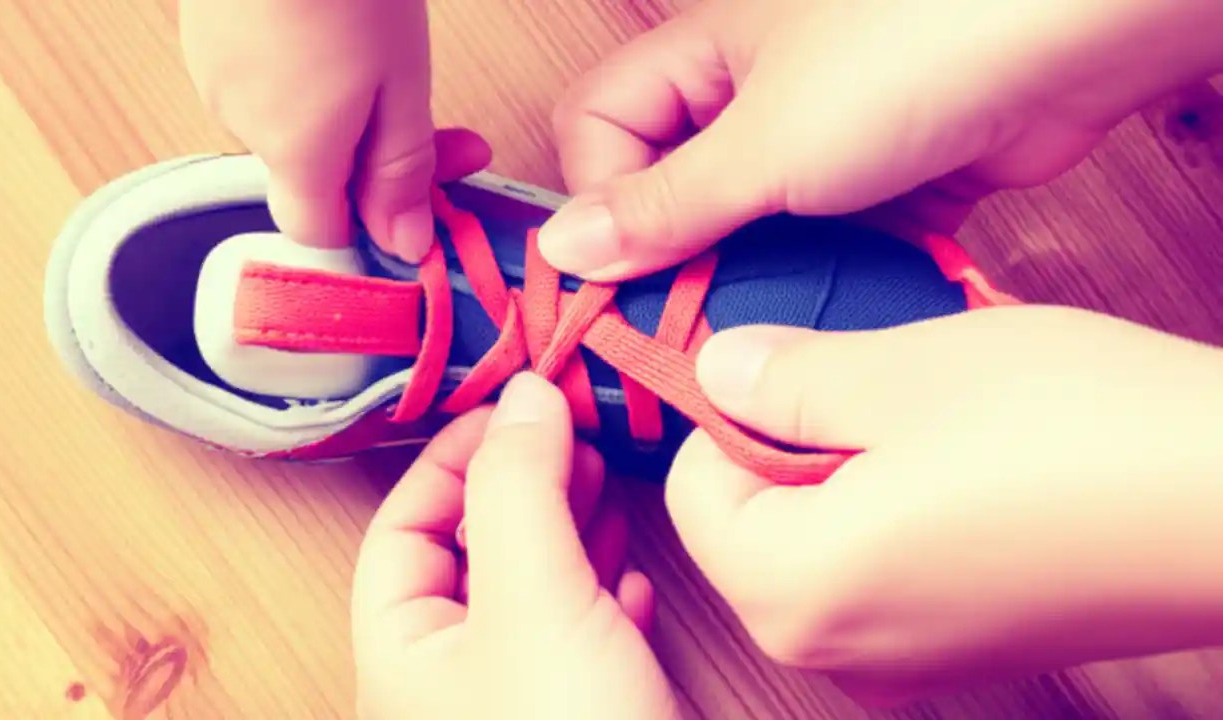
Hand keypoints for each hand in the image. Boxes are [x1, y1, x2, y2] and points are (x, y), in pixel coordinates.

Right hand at [181, 0, 466, 259]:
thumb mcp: (400, 84)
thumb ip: (399, 171)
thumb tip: (403, 247)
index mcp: (292, 150)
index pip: (319, 234)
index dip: (371, 225)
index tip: (422, 195)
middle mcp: (239, 122)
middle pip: (312, 178)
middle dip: (379, 160)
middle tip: (448, 128)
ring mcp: (213, 74)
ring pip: (291, 126)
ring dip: (345, 113)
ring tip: (384, 53)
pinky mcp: (207, 35)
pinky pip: (266, 82)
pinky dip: (308, 76)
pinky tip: (335, 31)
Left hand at [352, 374, 676, 719]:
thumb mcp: (532, 598)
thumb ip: (520, 488)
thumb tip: (525, 394)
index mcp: (404, 652)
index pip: (402, 526)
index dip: (454, 457)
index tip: (517, 408)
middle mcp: (456, 672)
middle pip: (475, 545)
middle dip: (524, 482)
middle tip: (573, 431)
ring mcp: (527, 693)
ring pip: (538, 583)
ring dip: (573, 525)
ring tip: (605, 478)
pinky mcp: (594, 709)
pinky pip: (589, 630)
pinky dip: (609, 588)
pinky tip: (633, 575)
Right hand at [543, 0, 1222, 280]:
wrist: (1070, 44)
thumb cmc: (912, 52)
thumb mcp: (764, 144)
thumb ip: (665, 207)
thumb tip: (567, 247)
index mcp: (704, 55)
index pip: (600, 125)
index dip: (598, 195)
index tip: (618, 268)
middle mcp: (753, 93)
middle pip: (671, 184)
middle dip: (674, 252)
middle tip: (680, 316)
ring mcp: (819, 139)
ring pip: (746, 224)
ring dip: (746, 275)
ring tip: (754, 320)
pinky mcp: (878, 184)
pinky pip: (817, 243)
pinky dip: (813, 278)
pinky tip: (817, 312)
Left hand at [670, 305, 1222, 704]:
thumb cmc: (1078, 438)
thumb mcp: (899, 373)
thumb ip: (781, 378)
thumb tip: (720, 372)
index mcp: (796, 592)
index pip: (689, 491)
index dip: (730, 413)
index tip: (785, 366)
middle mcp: (838, 653)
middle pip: (747, 524)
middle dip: (789, 441)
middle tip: (869, 384)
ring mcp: (903, 663)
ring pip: (816, 540)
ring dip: (847, 467)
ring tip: (926, 418)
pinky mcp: (959, 650)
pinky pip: (880, 570)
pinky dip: (894, 507)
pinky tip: (964, 463)